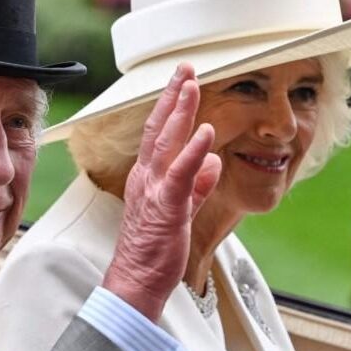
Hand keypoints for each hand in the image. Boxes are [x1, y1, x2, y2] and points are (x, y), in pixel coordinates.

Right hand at [102, 64, 221, 321]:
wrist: (136, 281)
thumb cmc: (154, 251)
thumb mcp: (180, 211)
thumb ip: (197, 185)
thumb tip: (213, 163)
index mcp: (149, 178)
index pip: (159, 134)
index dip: (172, 106)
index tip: (183, 83)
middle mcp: (146, 178)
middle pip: (158, 129)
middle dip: (173, 96)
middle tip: (184, 69)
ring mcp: (154, 191)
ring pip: (166, 143)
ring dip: (180, 112)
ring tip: (191, 86)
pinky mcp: (166, 207)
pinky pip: (180, 174)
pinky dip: (193, 151)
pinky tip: (205, 132)